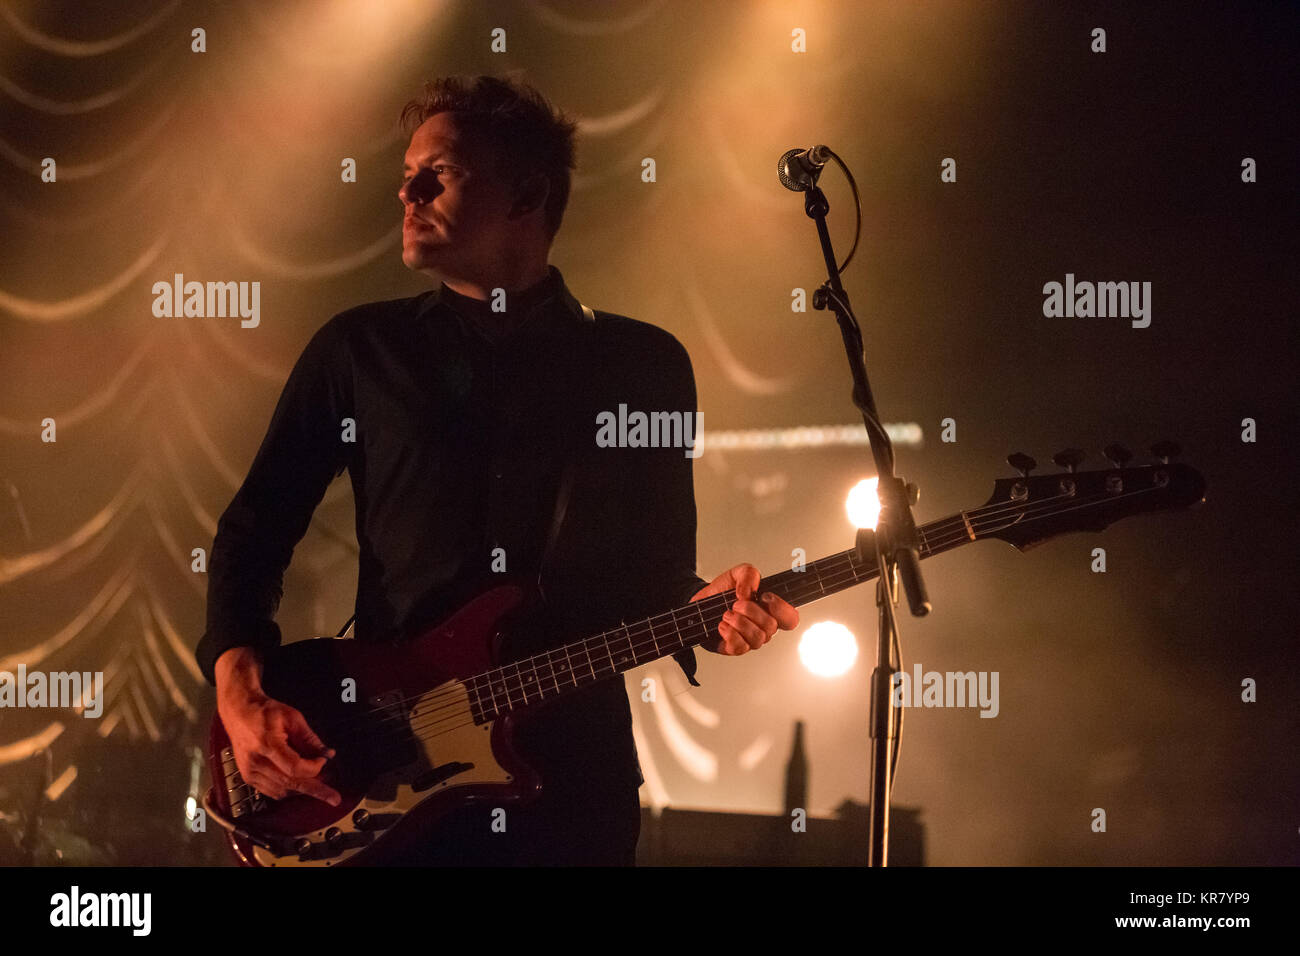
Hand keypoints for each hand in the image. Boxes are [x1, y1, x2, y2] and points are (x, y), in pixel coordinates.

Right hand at [215, 647, 340, 806]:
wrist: (239, 712)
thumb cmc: (264, 712)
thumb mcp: (292, 717)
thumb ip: (310, 738)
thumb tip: (327, 754)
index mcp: (267, 744)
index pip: (294, 767)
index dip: (313, 767)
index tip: (324, 760)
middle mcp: (256, 761)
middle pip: (290, 783)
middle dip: (315, 790)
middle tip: (334, 798)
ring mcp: (250, 772)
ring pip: (282, 791)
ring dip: (302, 790)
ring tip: (320, 786)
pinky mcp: (248, 777)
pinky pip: (272, 792)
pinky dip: (289, 790)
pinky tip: (300, 785)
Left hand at [688, 563, 798, 655]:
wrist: (702, 601)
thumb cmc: (724, 590)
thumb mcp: (738, 573)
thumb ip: (749, 574)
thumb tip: (748, 594)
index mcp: (770, 611)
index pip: (791, 619)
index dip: (781, 609)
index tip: (764, 597)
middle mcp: (764, 628)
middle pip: (771, 626)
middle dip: (750, 611)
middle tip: (736, 604)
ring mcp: (751, 640)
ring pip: (756, 638)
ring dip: (738, 622)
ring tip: (727, 614)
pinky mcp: (736, 649)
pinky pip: (740, 646)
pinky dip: (729, 633)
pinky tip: (722, 625)